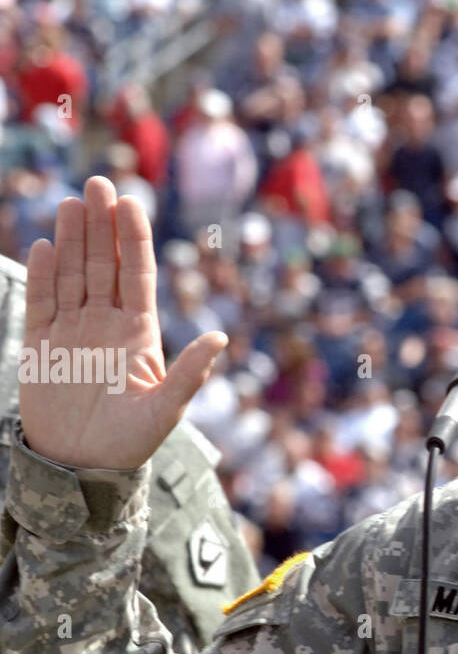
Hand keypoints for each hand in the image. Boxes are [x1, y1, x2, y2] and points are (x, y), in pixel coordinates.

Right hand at [21, 175, 225, 468]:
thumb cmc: (130, 443)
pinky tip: (46, 246)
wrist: (83, 468)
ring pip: (72, 274)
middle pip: (103, 264)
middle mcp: (105, 324)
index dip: (133, 239)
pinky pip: (41, 303)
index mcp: (139, 333)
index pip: (137, 275)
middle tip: (98, 185)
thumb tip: (221, 339)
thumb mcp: (166, 410)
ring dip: (71, 239)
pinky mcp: (41, 345)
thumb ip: (190, 374)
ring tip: (72, 204)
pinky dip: (43, 276)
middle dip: (101, 225)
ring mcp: (72, 330)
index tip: (131, 202)